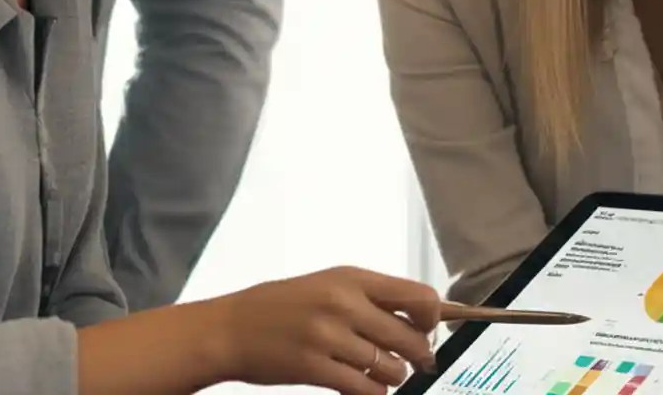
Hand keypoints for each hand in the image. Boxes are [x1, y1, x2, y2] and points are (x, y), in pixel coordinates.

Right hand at [212, 266, 440, 393]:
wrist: (229, 329)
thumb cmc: (282, 306)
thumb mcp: (328, 284)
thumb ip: (370, 297)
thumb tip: (418, 317)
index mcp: (352, 279)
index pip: (418, 296)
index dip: (432, 318)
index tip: (426, 329)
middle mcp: (344, 304)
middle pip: (410, 337)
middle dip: (420, 355)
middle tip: (417, 361)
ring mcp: (328, 337)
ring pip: (391, 367)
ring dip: (394, 375)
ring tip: (383, 372)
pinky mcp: (313, 368)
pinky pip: (365, 388)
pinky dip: (374, 392)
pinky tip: (367, 386)